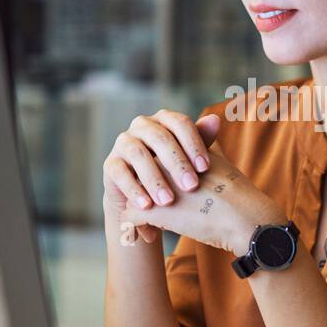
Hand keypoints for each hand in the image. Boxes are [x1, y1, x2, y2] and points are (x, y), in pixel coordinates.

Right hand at [102, 110, 219, 244]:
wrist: (145, 195)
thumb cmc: (173, 172)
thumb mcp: (189, 158)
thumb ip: (201, 139)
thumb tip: (215, 120)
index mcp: (164, 119)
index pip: (180, 124)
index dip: (193, 144)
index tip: (205, 168)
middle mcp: (142, 126)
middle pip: (160, 138)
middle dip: (177, 163)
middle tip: (191, 186)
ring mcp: (123, 143)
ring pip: (138, 154)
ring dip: (155, 179)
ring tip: (168, 201)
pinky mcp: (110, 164)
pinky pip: (120, 174)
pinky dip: (134, 190)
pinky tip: (147, 206)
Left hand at [118, 143, 285, 257]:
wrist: (244, 219)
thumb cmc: (237, 194)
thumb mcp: (221, 161)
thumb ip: (208, 144)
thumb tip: (208, 123)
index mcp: (176, 149)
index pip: (152, 161)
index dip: (157, 179)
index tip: (165, 194)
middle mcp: (162, 162)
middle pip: (140, 178)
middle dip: (144, 195)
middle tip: (152, 213)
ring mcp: (156, 185)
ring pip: (133, 197)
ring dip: (138, 212)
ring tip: (150, 228)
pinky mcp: (152, 209)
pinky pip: (130, 217)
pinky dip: (135, 228)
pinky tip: (149, 235)